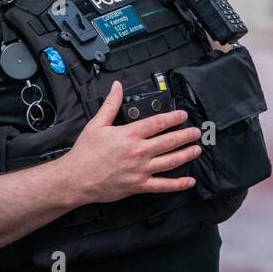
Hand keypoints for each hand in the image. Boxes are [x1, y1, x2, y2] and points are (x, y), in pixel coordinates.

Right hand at [61, 81, 201, 204]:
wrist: (76, 179)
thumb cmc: (85, 153)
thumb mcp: (96, 124)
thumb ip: (110, 104)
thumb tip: (117, 86)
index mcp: (129, 135)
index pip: (158, 123)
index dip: (174, 118)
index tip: (183, 115)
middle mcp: (138, 151)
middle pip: (169, 141)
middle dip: (186, 135)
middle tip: (196, 132)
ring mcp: (141, 169)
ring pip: (170, 161)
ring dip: (186, 155)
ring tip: (196, 149)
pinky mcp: (139, 185)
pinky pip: (163, 185)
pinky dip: (178, 184)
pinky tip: (189, 181)